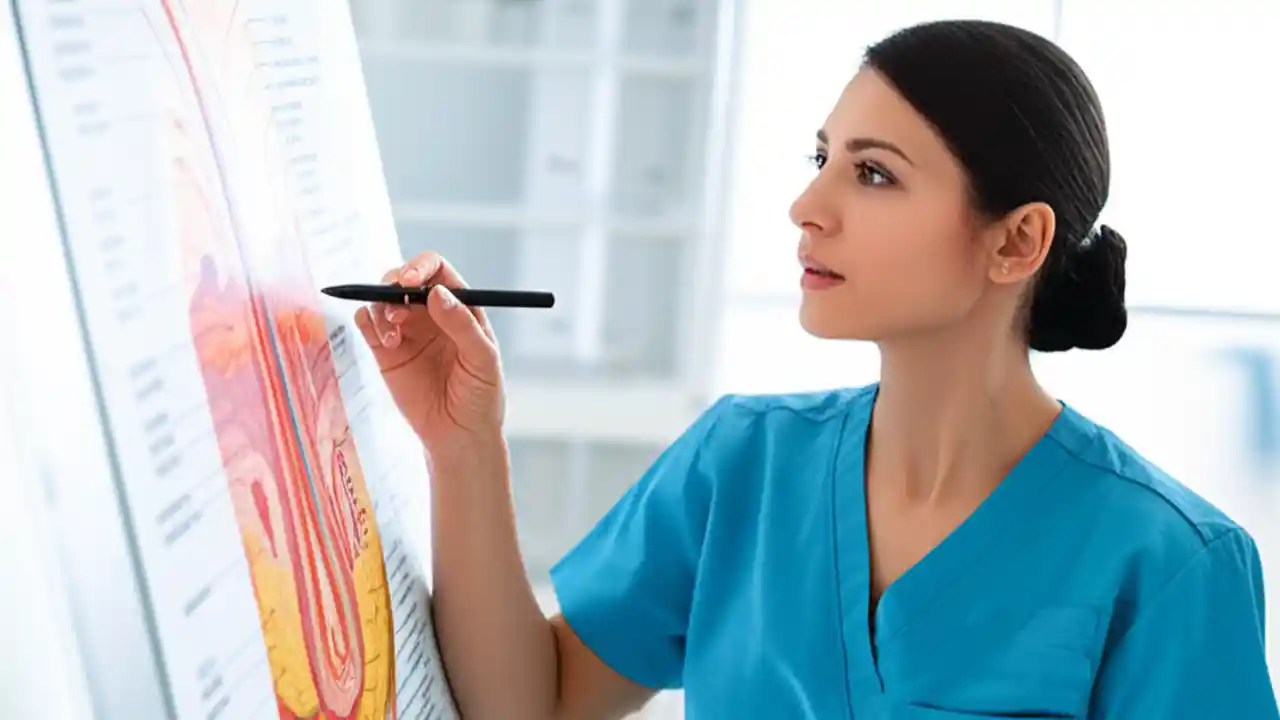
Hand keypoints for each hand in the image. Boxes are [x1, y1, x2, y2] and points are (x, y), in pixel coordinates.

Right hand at [354, 251, 504, 453]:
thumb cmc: (481, 397)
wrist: (459, 437)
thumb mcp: (483, 361)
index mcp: (460, 308)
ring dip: (381, 307)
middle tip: (396, 307)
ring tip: (394, 338)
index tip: (411, 280)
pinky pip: (368, 323)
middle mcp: (431, 314)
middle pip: (404, 278)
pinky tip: (387, 343)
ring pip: (382, 298)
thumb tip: (437, 293)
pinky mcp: (386, 352)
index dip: (421, 267)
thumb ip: (463, 325)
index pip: (438, 271)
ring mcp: (407, 331)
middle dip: (394, 283)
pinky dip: (367, 322)